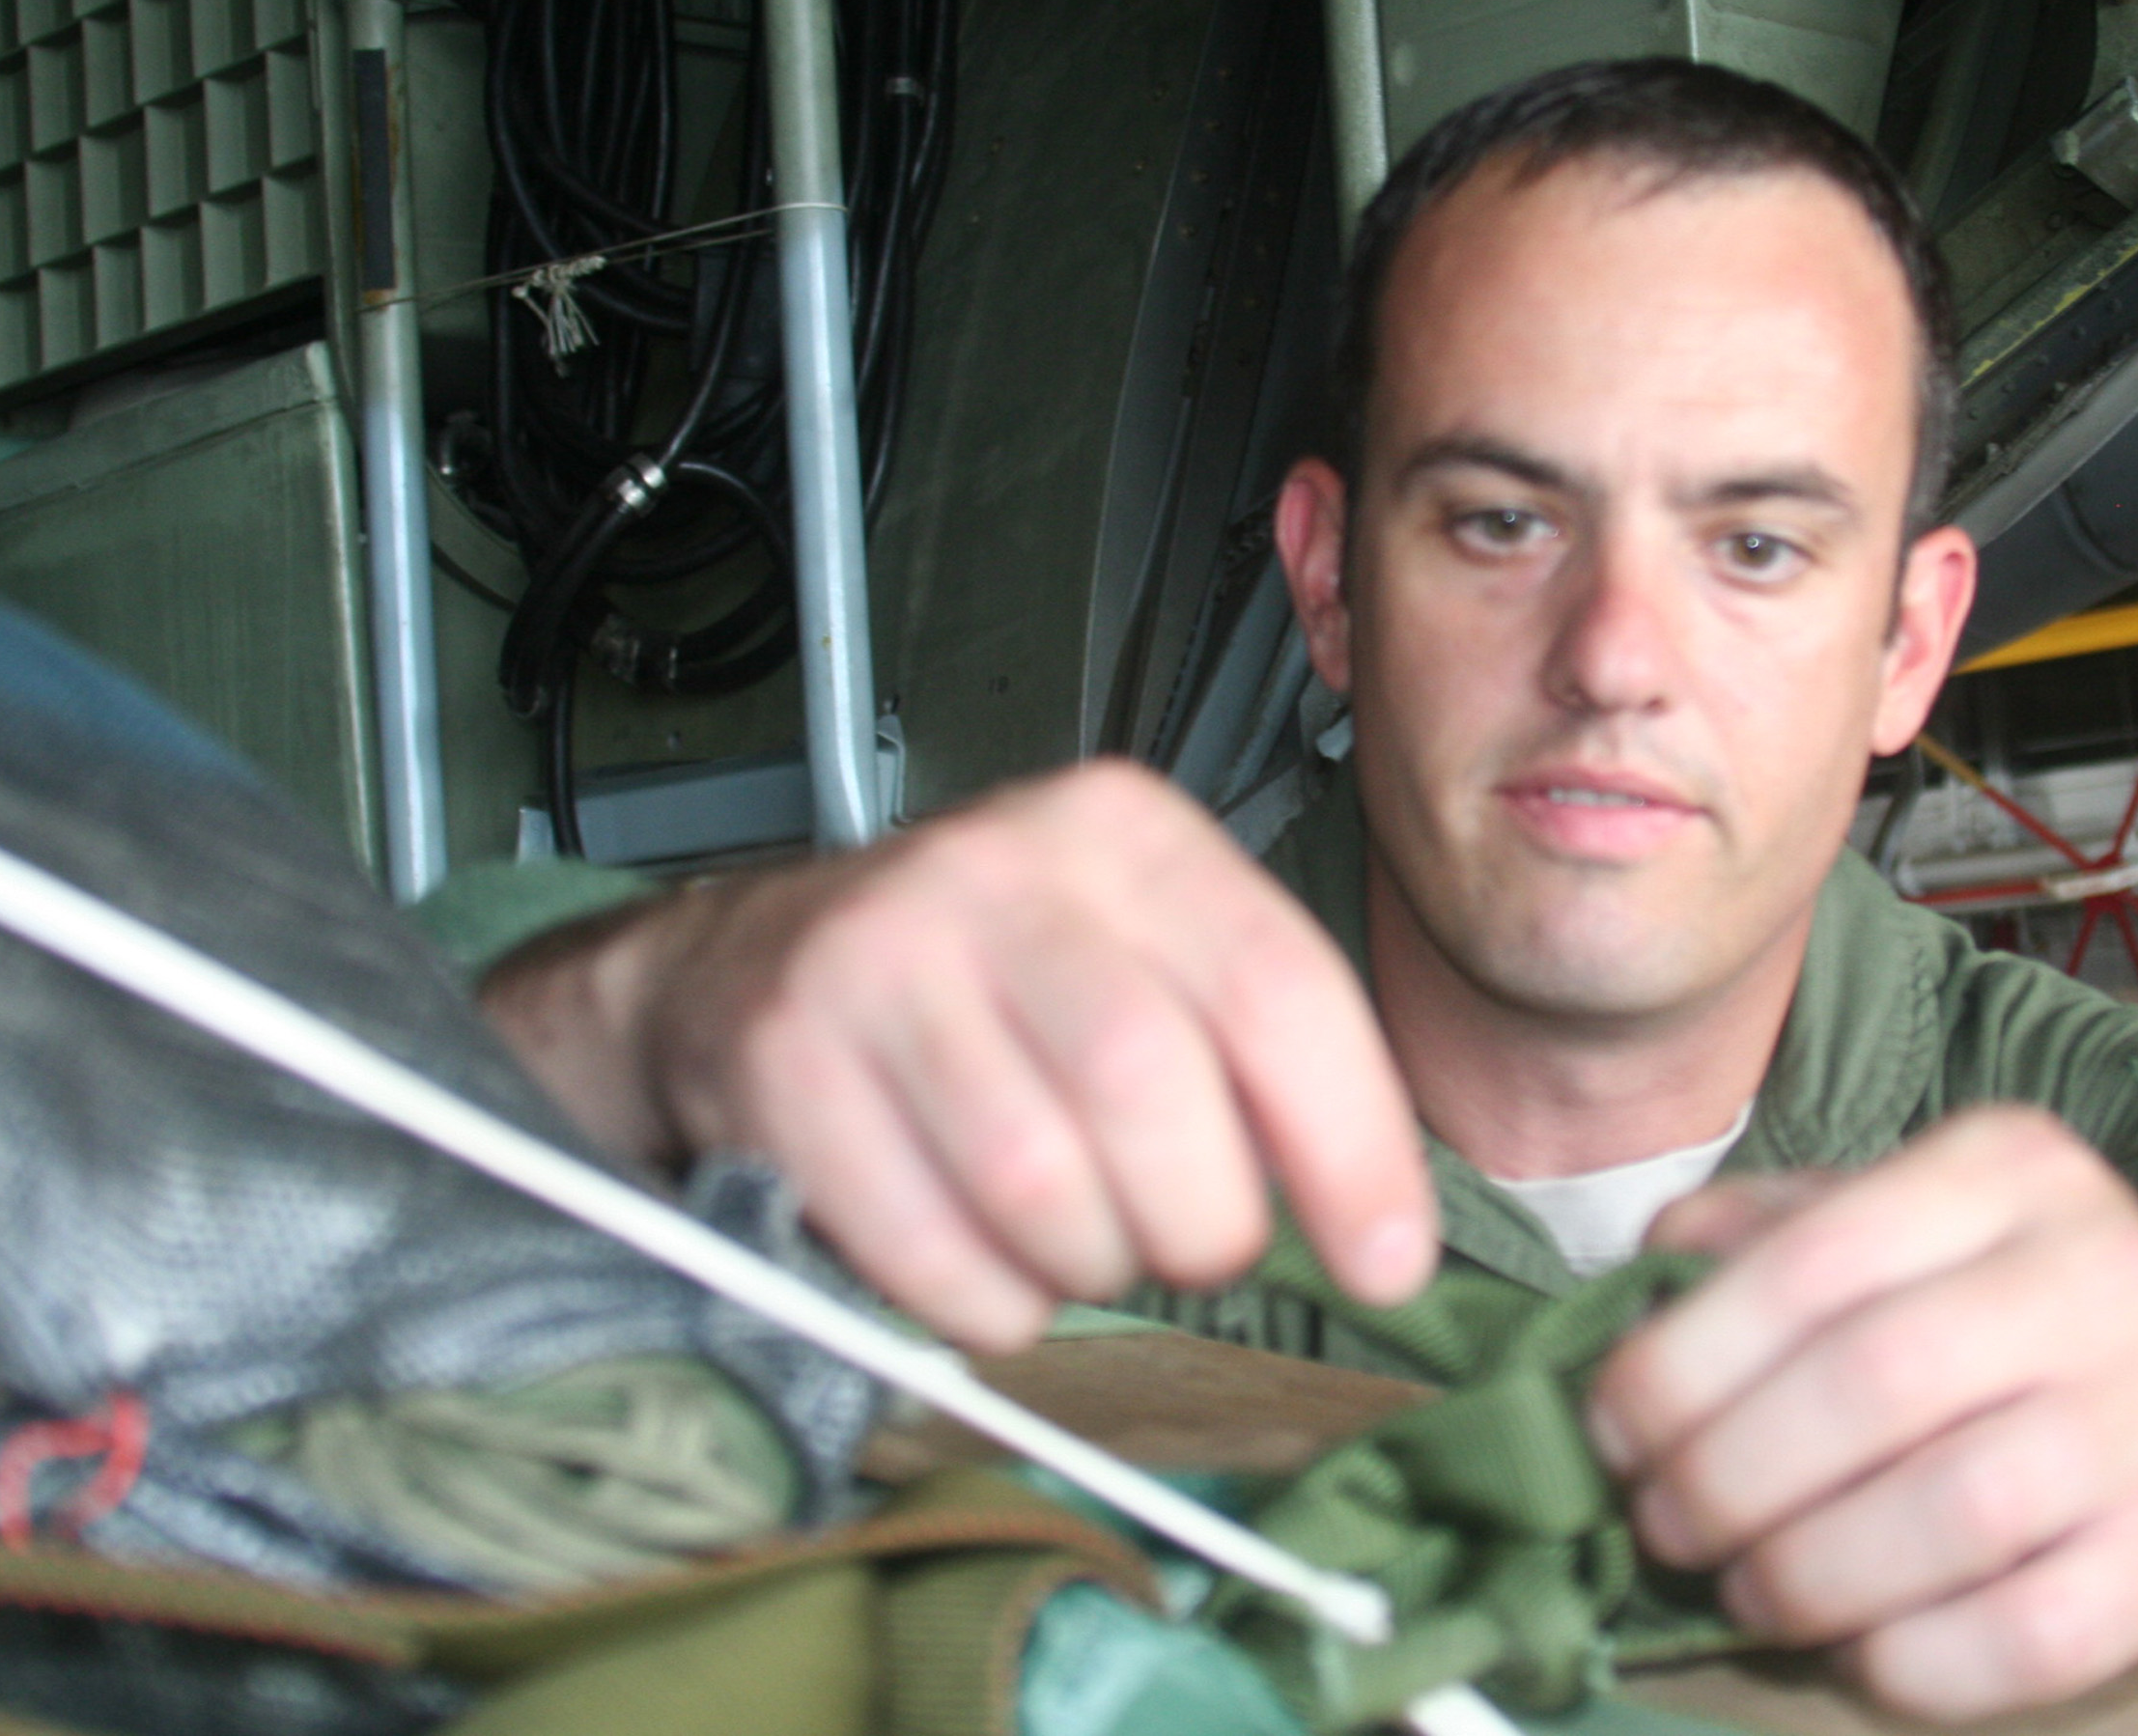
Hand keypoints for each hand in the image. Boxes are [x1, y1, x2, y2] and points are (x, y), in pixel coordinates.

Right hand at [480, 759, 1438, 1351]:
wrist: (749, 966)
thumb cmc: (994, 984)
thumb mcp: (1141, 957)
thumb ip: (1259, 1054)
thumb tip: (1376, 1228)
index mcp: (1121, 829)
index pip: (1276, 988)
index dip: (1350, 1147)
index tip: (1387, 1264)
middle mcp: (999, 868)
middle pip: (1150, 1089)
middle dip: (1202, 1224)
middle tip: (1193, 1250)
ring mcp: (878, 957)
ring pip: (1038, 1183)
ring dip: (1089, 1266)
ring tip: (1081, 1245)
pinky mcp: (786, 1062)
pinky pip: (931, 1251)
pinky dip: (989, 1306)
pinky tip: (992, 1271)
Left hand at [1582, 1106, 2137, 1720]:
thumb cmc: (2004, 1315)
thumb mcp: (1893, 1222)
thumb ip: (1758, 1235)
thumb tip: (1635, 1293)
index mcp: (2008, 1169)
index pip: (1812, 1261)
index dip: (1684, 1361)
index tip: (1612, 1427)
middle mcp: (2102, 1273)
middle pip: (1870, 1384)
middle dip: (1725, 1474)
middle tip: (1662, 1524)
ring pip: (1945, 1514)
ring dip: (1801, 1574)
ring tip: (1744, 1587)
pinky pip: (2022, 1637)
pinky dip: (1904, 1659)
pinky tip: (1852, 1645)